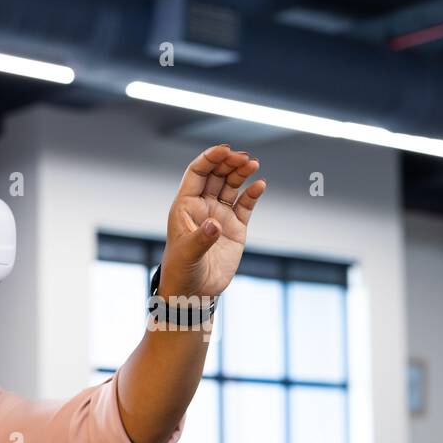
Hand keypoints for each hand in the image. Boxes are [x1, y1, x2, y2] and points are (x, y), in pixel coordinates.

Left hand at [158, 145, 265, 297]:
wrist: (194, 293)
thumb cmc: (181, 271)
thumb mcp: (187, 254)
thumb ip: (201, 238)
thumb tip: (214, 224)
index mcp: (185, 206)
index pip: (197, 173)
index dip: (210, 158)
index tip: (224, 150)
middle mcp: (203, 206)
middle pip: (217, 175)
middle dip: (229, 163)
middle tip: (243, 157)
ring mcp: (220, 216)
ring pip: (232, 186)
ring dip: (241, 173)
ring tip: (253, 164)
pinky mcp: (236, 228)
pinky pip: (246, 205)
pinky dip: (253, 194)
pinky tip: (260, 185)